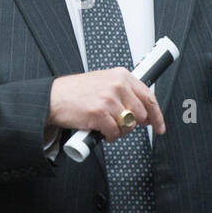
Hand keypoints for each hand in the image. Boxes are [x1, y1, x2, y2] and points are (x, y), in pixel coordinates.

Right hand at [47, 68, 165, 142]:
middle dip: (133, 124)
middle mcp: (117, 85)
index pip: (149, 97)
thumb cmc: (76, 92)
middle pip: (141, 114)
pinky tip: (101, 131)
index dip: (157, 115)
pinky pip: (114, 133)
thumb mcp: (104, 82)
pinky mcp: (99, 113)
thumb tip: (142, 110)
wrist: (53, 97)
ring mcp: (109, 99)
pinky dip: (109, 137)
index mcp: (121, 76)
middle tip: (122, 125)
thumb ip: (124, 92)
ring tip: (108, 126)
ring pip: (129, 125)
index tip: (159, 126)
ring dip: (120, 131)